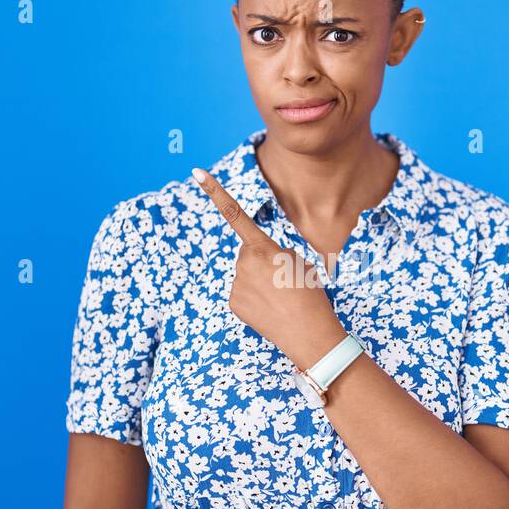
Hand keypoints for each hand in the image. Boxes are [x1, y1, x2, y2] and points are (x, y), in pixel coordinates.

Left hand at [192, 167, 346, 370]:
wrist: (310, 335)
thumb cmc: (311, 295)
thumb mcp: (300, 262)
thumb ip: (275, 253)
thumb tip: (258, 261)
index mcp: (263, 248)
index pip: (235, 214)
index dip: (215, 192)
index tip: (198, 172)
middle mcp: (244, 264)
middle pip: (248, 251)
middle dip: (262, 260)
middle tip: (284, 280)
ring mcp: (237, 285)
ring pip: (245, 273)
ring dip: (260, 280)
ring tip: (280, 297)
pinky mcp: (234, 302)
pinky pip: (242, 291)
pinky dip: (254, 297)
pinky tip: (269, 308)